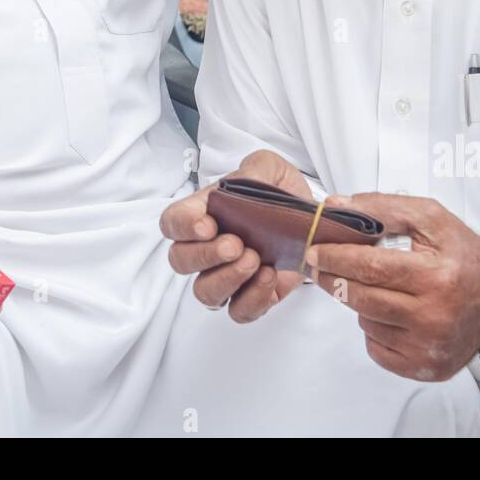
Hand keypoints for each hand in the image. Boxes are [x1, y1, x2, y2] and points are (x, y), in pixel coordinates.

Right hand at [160, 149, 311, 321]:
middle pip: (180, 262)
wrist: (308, 218)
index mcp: (202, 213)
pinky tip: (270, 277)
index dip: (183, 227)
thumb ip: (254, 170)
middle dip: (205, 255)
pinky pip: (240, 312)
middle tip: (235, 245)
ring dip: (228, 279)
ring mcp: (226, 276)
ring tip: (256, 261)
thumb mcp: (268, 168)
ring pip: (205, 293)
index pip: (172, 222)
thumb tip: (245, 184)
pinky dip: (253, 299)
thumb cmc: (278, 192)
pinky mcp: (251, 297)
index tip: (208, 225)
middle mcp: (206, 248)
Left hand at [304, 194, 479, 381]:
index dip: (336, 257)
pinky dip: (374, 329)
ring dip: (359, 302)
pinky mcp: (425, 368)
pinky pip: (377, 349)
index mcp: (436, 276)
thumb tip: (335, 207)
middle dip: (334, 278)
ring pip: (367, 322)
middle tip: (321, 265)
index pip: (370, 267)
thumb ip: (382, 208)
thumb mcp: (430, 217)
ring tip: (373, 286)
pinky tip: (389, 312)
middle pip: (363, 297)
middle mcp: (434, 316)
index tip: (315, 250)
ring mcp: (429, 347)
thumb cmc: (463, 254)